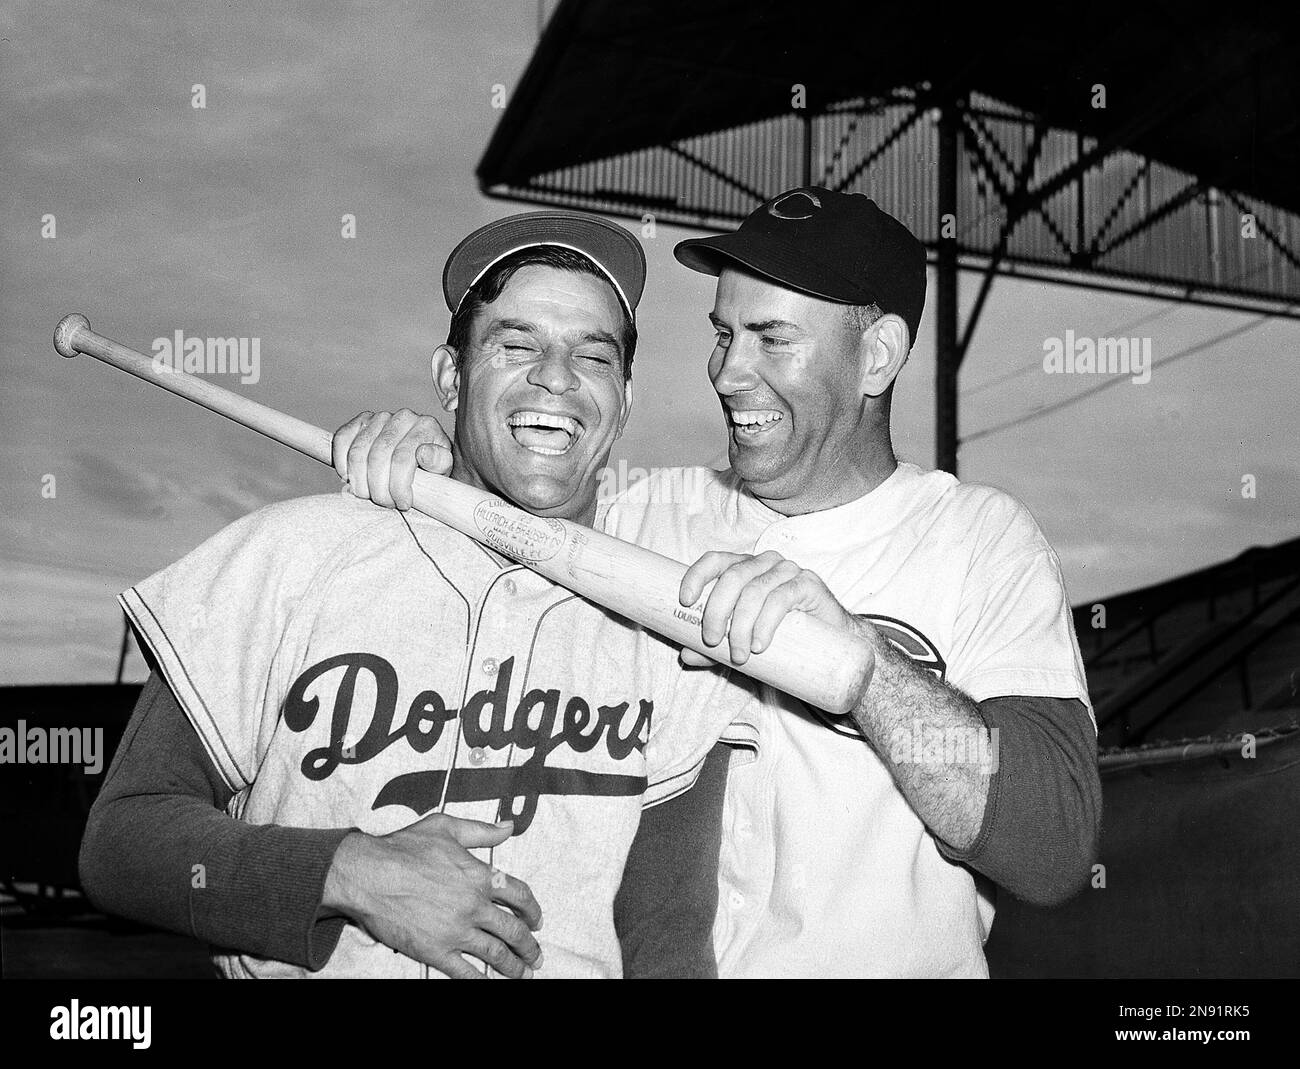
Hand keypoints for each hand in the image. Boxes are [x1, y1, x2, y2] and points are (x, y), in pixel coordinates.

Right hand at [323, 813, 543, 978]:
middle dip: (528, 946)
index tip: (536, 920)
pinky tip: (489, 983)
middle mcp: (474, 905)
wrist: (368, 875)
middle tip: (534, 955)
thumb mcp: (446, 827)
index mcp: (479, 876)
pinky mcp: (435, 951)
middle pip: (513, 930)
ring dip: (513, 967)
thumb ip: (481, 830)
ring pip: (496, 954)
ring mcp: (456, 931)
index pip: (519, 895)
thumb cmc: (403, 848)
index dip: (532, 910)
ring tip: (523, 974)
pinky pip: (465, 972)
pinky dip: (481, 981)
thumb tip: (508, 827)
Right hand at [332, 409, 450, 509]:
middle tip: (384, 503)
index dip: (398, 486)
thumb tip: (423, 454)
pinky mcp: (361, 421)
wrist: (422, 457)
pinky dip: (340, 461)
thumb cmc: (433, 467)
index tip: (403, 504)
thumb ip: (439, 462)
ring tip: (368, 496)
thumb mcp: (443, 468)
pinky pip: (342, 439)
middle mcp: (403, 417)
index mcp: (426, 426)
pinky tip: (348, 478)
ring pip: (358, 451)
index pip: (403, 458)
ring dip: (359, 480)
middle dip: (378, 487)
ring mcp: (380, 417)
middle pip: (378, 456)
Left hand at [678, 550, 855, 666]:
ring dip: (741, 625)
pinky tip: (760, 644)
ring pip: (754, 591)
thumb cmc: (781, 636)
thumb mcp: (740, 641)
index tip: (686, 600)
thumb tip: (686, 654)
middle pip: (732, 577)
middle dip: (716, 611)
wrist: (828, 644)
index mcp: (743, 568)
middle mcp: (764, 563)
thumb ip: (715, 647)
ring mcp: (787, 571)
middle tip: (712, 641)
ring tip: (740, 655)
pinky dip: (765, 623)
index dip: (697, 575)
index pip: (715, 561)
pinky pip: (781, 598)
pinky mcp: (807, 584)